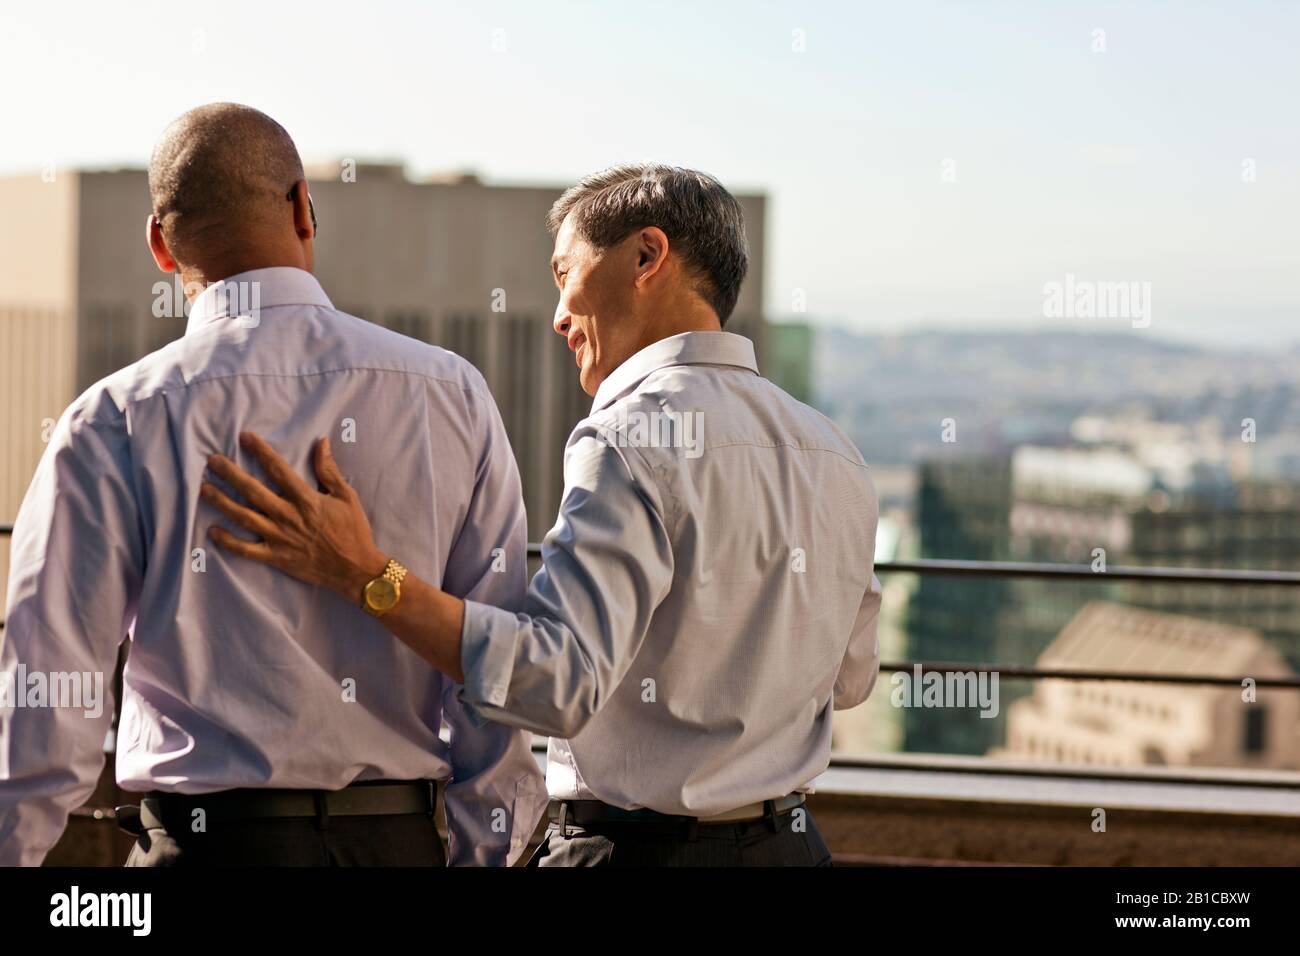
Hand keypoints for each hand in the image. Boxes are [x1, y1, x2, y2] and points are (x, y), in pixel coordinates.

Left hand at [202, 432, 387, 600]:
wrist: (356, 569)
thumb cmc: (354, 531)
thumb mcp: (347, 497)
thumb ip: (329, 470)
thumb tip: (321, 442)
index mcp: (307, 499)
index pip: (278, 470)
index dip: (260, 451)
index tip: (244, 438)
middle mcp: (289, 516)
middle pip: (253, 491)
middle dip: (231, 474)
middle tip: (213, 461)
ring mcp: (280, 538)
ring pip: (244, 517)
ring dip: (222, 502)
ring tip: (204, 489)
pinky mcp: (276, 558)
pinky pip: (246, 550)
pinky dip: (228, 542)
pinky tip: (212, 531)